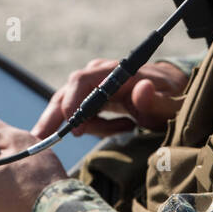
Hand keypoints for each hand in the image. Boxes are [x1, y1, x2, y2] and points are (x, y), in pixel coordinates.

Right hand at [31, 58, 189, 138]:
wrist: (167, 92)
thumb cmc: (168, 97)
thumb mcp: (167, 103)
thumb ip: (155, 100)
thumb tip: (143, 88)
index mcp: (113, 71)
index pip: (81, 81)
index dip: (72, 103)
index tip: (74, 128)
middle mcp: (97, 74)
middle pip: (65, 94)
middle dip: (54, 119)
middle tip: (44, 140)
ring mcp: (91, 85)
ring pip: (68, 107)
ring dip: (85, 126)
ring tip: (123, 127)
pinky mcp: (90, 97)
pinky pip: (80, 116)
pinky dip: (93, 127)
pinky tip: (121, 126)